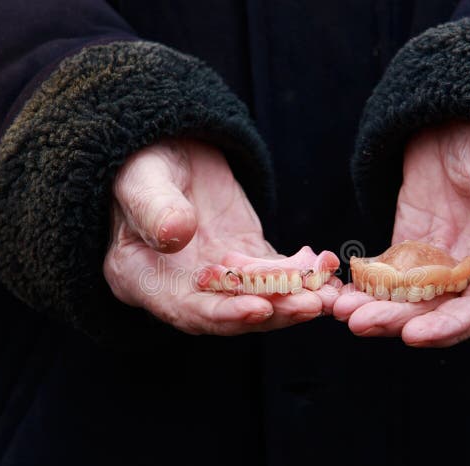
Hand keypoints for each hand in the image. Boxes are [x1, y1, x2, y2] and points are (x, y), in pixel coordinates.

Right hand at [104, 139, 337, 334]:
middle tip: (310, 307)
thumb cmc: (139, 164)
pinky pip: (275, 276)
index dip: (223, 315)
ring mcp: (216, 276)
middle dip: (272, 312)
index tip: (259, 309)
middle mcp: (181, 288)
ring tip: (329, 298)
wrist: (165, 147)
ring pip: (257, 298)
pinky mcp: (244, 260)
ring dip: (293, 301)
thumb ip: (154, 209)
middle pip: (228, 312)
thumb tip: (176, 235)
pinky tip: (330, 278)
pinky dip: (302, 279)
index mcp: (141, 278)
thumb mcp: (140, 180)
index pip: (185, 309)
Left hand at [334, 122, 469, 346]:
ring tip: (340, 310)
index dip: (450, 325)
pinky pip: (385, 282)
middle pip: (439, 312)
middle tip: (359, 323)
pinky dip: (362, 289)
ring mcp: (441, 272)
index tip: (414, 334)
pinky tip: (335, 293)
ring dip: (375, 309)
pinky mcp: (409, 260)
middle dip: (399, 320)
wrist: (461, 128)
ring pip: (408, 302)